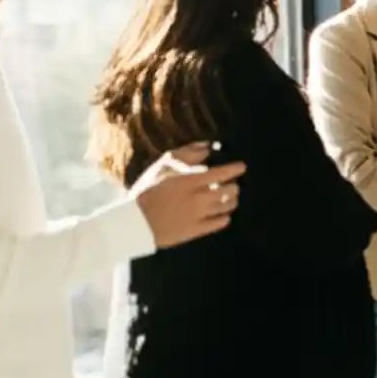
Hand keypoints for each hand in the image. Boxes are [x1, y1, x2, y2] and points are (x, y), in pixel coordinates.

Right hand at [130, 142, 245, 248]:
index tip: (242, 167)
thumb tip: (207, 147)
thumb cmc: (147, 191)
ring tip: (230, 198)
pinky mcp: (196, 230)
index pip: (223, 173)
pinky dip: (225, 217)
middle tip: (233, 184)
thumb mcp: (162, 167)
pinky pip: (220, 223)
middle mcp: (199, 198)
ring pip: (227, 206)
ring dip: (231, 200)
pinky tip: (223, 215)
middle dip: (234, 186)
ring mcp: (199, 216)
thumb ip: (186, 154)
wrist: (134, 223)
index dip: (235, 169)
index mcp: (191, 181)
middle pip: (229, 191)